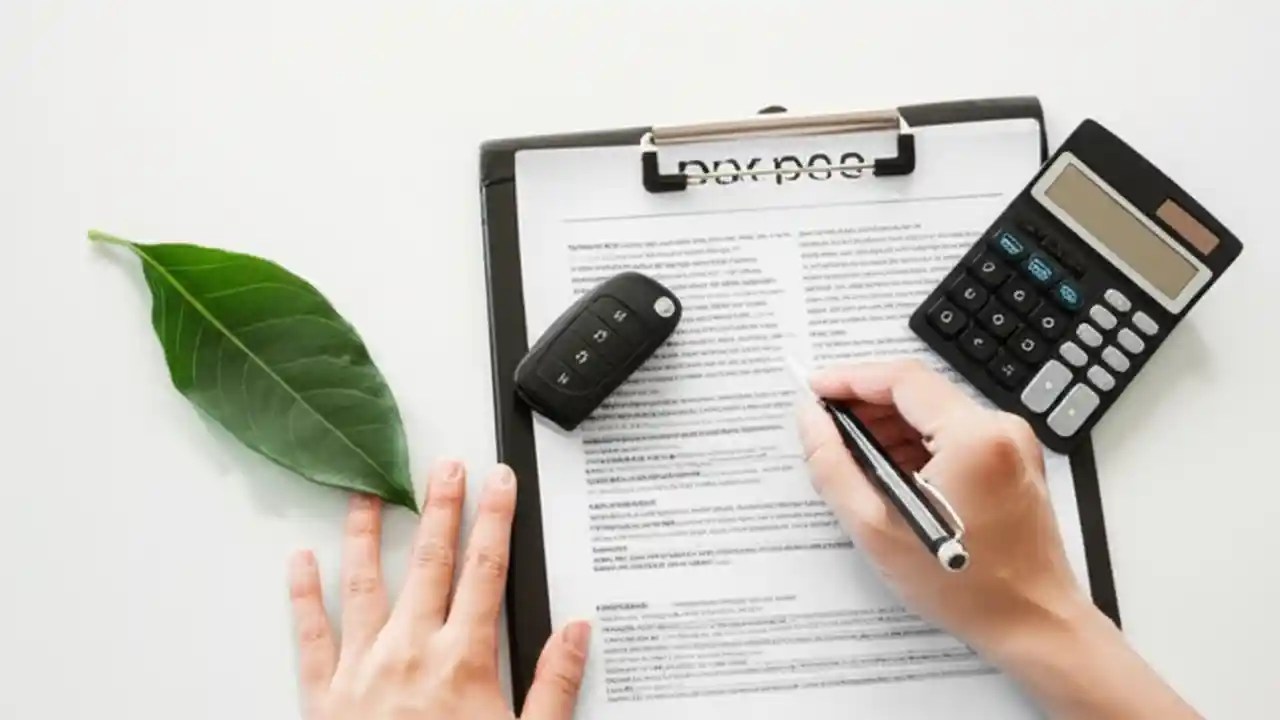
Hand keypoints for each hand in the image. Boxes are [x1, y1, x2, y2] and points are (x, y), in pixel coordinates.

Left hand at [287, 461, 590, 719]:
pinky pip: (311, 635)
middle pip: (429, 563)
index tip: (499, 483)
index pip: (486, 571)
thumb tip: (575, 631)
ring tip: (367, 492)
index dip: (495, 520)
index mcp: (463, 662)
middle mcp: (411, 653)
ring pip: (364, 583)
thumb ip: (553, 686)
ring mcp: (363, 669)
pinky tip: (300, 561)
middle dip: (440, 508)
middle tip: (443, 467)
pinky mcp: (326, 696)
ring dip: (366, 532)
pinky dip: (304, 595)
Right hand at [796, 358, 1085, 651]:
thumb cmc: (967, 587)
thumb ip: (834, 466)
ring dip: (891, 425)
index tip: (817, 388)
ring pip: (935, 413)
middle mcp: (1000, 430)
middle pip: (919, 392)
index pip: (901, 380)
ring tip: (853, 455)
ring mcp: (1013, 444)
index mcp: (974, 438)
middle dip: (866, 403)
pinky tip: (891, 471)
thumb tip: (811, 421)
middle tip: (826, 424)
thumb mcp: (877, 528)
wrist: (1033, 623)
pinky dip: (918, 444)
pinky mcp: (1014, 460)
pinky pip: (955, 434)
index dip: (851, 378)